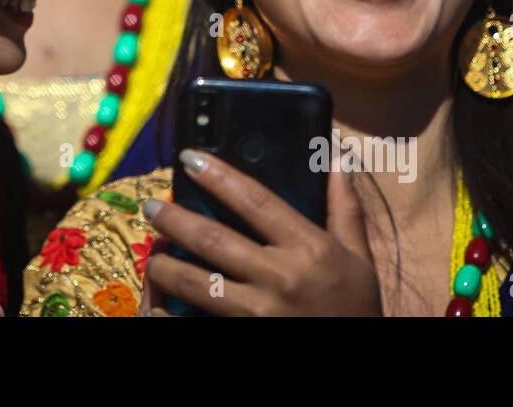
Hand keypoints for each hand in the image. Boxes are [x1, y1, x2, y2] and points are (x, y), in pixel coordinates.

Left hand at [141, 149, 381, 315]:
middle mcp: (281, 277)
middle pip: (214, 240)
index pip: (255, 201)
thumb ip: (345, 208)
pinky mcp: (246, 335)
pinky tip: (157, 304)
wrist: (361, 357)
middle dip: (176, 220)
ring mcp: (260, 312)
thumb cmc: (356, 306)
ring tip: (153, 254)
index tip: (189, 158)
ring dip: (166, 266)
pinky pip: (198, 321)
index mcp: (309, 248)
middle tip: (151, 206)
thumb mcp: (359, 258)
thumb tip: (339, 156)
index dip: (219, 176)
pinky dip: (172, 313)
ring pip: (198, 283)